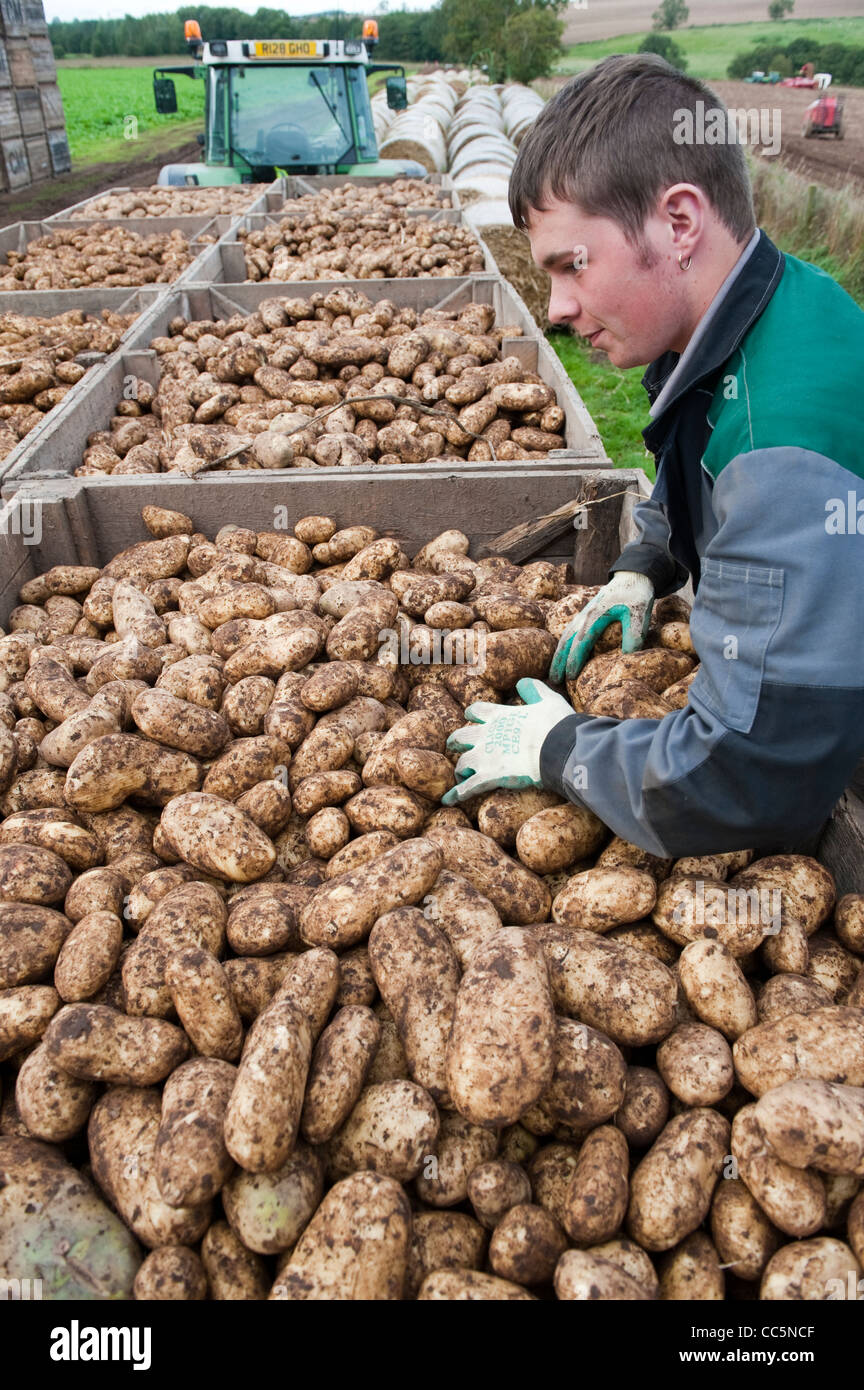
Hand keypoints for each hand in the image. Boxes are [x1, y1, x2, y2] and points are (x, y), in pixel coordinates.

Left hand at [441, 678, 573, 804]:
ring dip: (460, 768)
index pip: (476, 710)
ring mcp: (484, 757)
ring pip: (462, 763)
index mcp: (498, 716)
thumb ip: (533, 689)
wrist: (556, 748)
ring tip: (461, 774)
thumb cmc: (554, 724)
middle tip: (454, 745)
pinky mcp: (488, 776)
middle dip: (456, 741)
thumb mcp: (547, 699)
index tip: (471, 716)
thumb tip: (523, 683)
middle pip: (460, 737)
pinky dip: (456, 794)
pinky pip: (467, 788)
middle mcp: (485, 735)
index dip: (473, 714)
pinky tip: (447, 800)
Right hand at [550, 570, 653, 683]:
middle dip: (558, 662)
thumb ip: (634, 633)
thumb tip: (627, 656)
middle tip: (553, 681)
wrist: (633, 575)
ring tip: (554, 673)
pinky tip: (562, 656)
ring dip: (557, 655)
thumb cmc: (636, 594)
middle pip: (565, 641)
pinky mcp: (586, 614)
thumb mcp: (639, 612)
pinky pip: (569, 632)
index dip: (574, 660)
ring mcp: (583, 614)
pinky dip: (563, 646)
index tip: (570, 677)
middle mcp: (584, 615)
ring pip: (564, 637)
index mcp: (595, 616)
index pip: (581, 642)